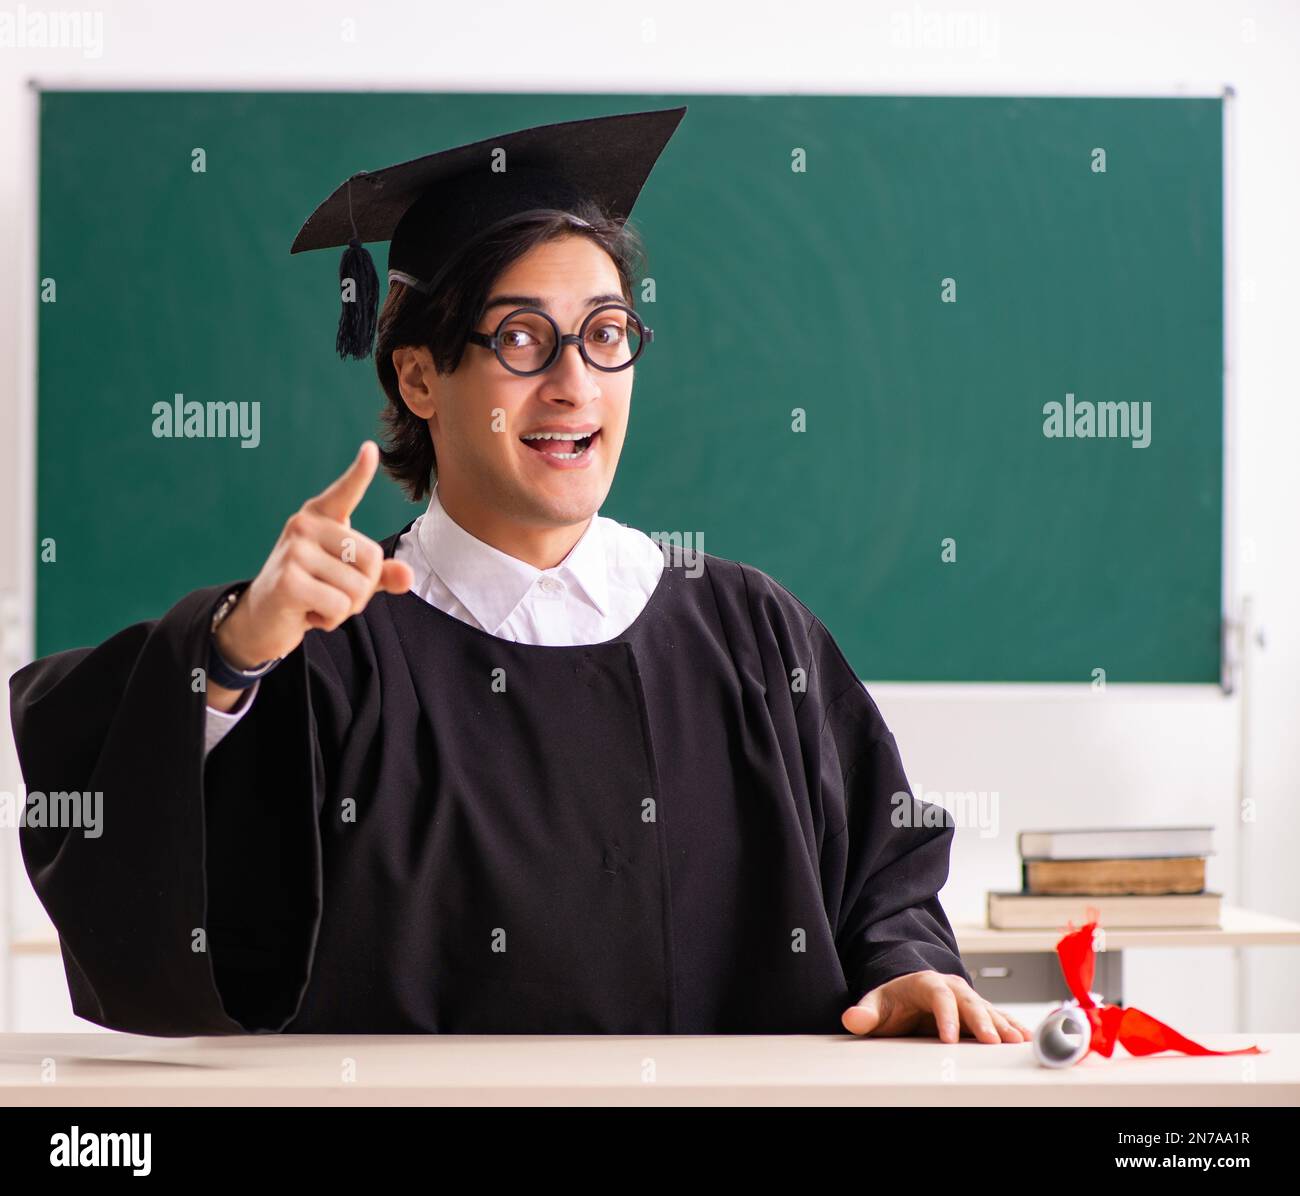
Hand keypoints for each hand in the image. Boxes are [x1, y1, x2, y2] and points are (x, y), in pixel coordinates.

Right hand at [213, 441, 413, 673]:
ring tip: (317, 603)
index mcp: (320, 518)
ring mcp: (294, 550)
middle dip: (362, 590)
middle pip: (370, 559)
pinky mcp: (288, 580)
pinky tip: (308, 614)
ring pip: (357, 588)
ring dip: (345, 608)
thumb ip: (379, 575)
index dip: (360, 472)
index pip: (345, 493)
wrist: (262, 620)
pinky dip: (330, 620)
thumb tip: (407, 575)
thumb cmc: (311, 592)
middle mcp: (305, 525)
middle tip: (331, 594)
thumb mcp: (349, 581)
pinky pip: (339, 606)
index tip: (371, 449)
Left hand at [841, 970, 1033, 1043]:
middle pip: (969, 1001)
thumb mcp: (875, 1004)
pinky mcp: (978, 1012)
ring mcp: (967, 999)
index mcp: (926, 982)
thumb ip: (864, 1012)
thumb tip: (852, 1018)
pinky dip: (1013, 1027)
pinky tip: (1027, 1040)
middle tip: (993, 1042)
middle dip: (981, 1021)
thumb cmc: (892, 1000)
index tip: (948, 1038)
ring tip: (1018, 1042)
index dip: (945, 1016)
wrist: (906, 992)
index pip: (938, 995)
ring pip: (988, 1009)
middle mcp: (951, 987)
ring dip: (1003, 1025)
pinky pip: (999, 1018)